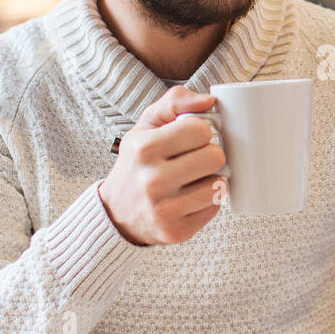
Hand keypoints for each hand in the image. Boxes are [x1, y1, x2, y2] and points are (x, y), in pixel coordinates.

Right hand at [98, 85, 226, 245]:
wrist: (116, 211)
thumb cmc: (138, 162)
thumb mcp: (146, 126)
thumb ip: (175, 102)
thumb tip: (210, 101)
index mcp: (144, 148)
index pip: (200, 130)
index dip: (201, 131)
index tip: (190, 138)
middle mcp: (152, 180)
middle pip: (215, 157)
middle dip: (210, 154)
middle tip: (195, 159)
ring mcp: (164, 210)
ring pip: (218, 184)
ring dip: (211, 179)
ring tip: (192, 178)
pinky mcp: (177, 232)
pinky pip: (214, 207)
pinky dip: (207, 200)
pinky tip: (190, 197)